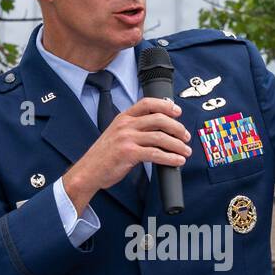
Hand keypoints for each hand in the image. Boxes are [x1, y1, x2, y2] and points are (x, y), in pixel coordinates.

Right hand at [62, 97, 191, 213]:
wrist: (89, 171)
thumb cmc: (104, 155)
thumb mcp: (117, 134)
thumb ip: (134, 128)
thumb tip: (159, 130)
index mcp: (123, 117)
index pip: (147, 103)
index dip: (165, 105)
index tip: (178, 111)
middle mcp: (125, 125)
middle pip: (159, 119)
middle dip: (177, 128)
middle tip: (185, 137)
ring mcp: (127, 138)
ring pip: (160, 137)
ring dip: (177, 145)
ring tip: (185, 152)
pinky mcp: (129, 153)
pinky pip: (155, 153)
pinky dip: (170, 158)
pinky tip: (177, 161)